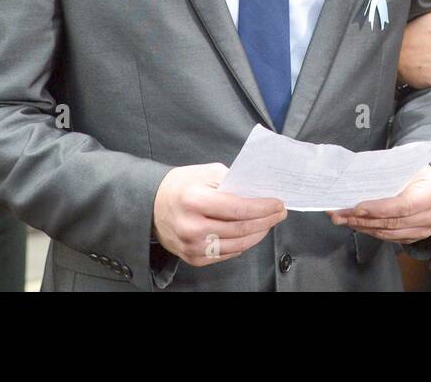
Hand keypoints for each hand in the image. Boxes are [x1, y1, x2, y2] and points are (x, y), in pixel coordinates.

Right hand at [152, 163, 286, 265]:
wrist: (151, 205)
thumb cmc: (180, 186)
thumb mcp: (205, 173)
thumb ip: (232, 181)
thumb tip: (258, 192)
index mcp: (194, 201)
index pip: (238, 208)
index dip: (263, 208)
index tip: (278, 203)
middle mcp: (192, 227)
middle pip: (241, 228)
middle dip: (266, 220)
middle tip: (279, 212)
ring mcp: (192, 246)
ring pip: (238, 245)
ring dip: (259, 234)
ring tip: (269, 222)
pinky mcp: (193, 258)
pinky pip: (227, 254)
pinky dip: (243, 244)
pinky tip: (251, 233)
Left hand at [329, 165, 430, 242]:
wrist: (426, 179)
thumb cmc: (412, 168)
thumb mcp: (403, 163)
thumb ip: (383, 173)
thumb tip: (351, 180)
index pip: (403, 206)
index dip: (378, 209)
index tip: (356, 208)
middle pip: (393, 222)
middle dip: (363, 219)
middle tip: (340, 214)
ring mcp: (426, 229)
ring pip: (389, 233)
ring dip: (363, 227)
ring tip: (343, 219)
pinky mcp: (416, 237)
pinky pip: (390, 238)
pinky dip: (372, 231)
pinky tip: (357, 223)